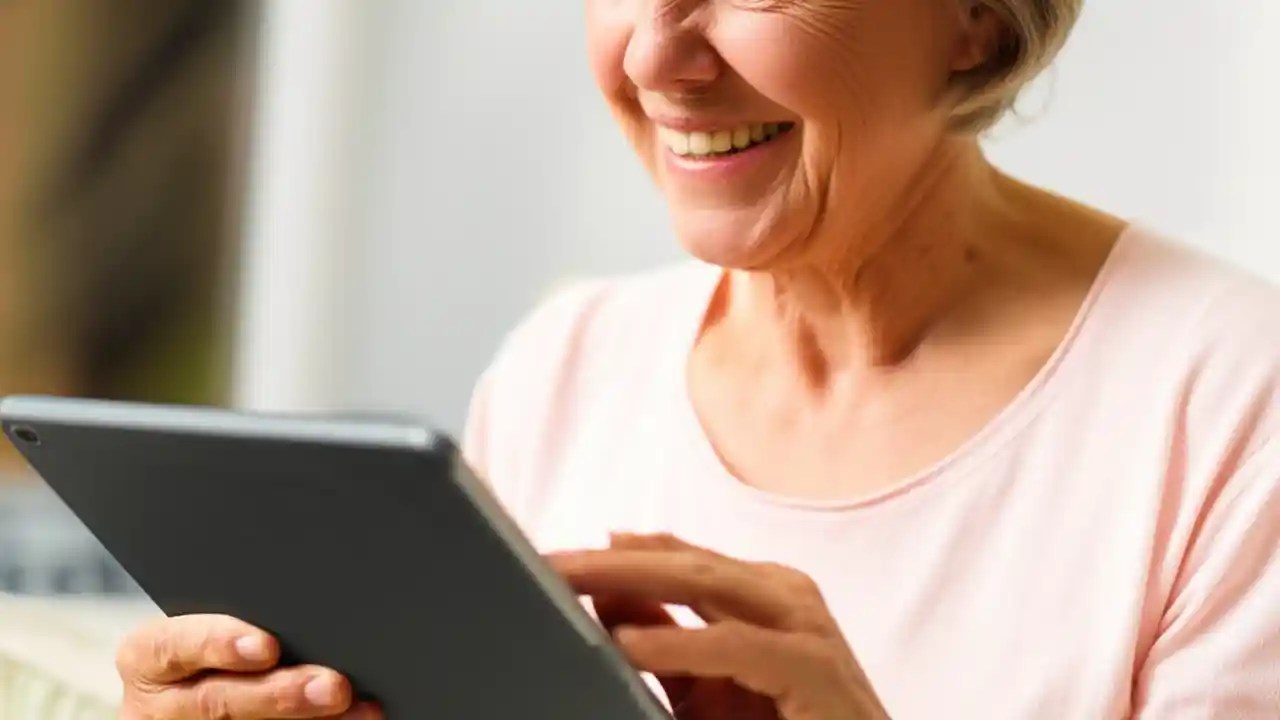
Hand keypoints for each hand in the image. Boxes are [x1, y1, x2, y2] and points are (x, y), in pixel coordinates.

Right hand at [116, 614, 380, 719]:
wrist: (182, 704)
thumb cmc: (204, 655)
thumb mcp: (205, 634)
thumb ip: (245, 623)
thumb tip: (306, 615)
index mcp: (149, 658)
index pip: (172, 646)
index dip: (219, 643)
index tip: (267, 646)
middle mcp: (160, 704)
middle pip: (217, 701)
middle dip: (280, 694)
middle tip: (334, 686)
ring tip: (357, 710)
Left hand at [550, 534, 890, 719]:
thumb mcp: (707, 689)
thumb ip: (665, 643)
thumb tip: (605, 601)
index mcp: (761, 592)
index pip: (676, 557)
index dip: (612, 553)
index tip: (552, 556)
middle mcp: (783, 594)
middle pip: (682, 562)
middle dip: (608, 560)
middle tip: (546, 560)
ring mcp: (803, 624)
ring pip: (703, 583)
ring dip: (629, 578)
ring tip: (568, 581)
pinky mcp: (813, 666)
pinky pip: (734, 646)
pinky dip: (679, 643)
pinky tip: (630, 644)